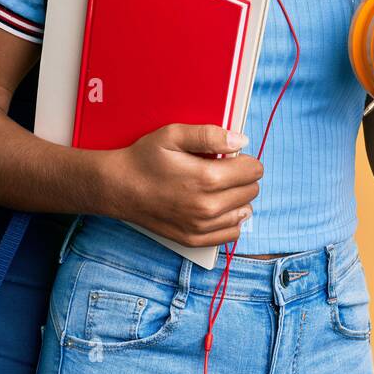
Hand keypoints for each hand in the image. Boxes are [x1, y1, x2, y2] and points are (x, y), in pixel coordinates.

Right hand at [109, 123, 262, 248]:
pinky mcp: (194, 239)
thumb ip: (209, 135)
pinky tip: (218, 207)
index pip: (253, 170)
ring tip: (217, 188)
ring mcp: (201, 227)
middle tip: (221, 169)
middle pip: (251, 191)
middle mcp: (208, 207)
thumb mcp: (173, 134)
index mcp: (207, 178)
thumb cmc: (145, 159)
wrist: (119, 187)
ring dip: (238, 198)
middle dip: (242, 177)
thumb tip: (241, 141)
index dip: (246, 160)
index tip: (231, 156)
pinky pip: (231, 233)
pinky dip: (230, 220)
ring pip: (244, 212)